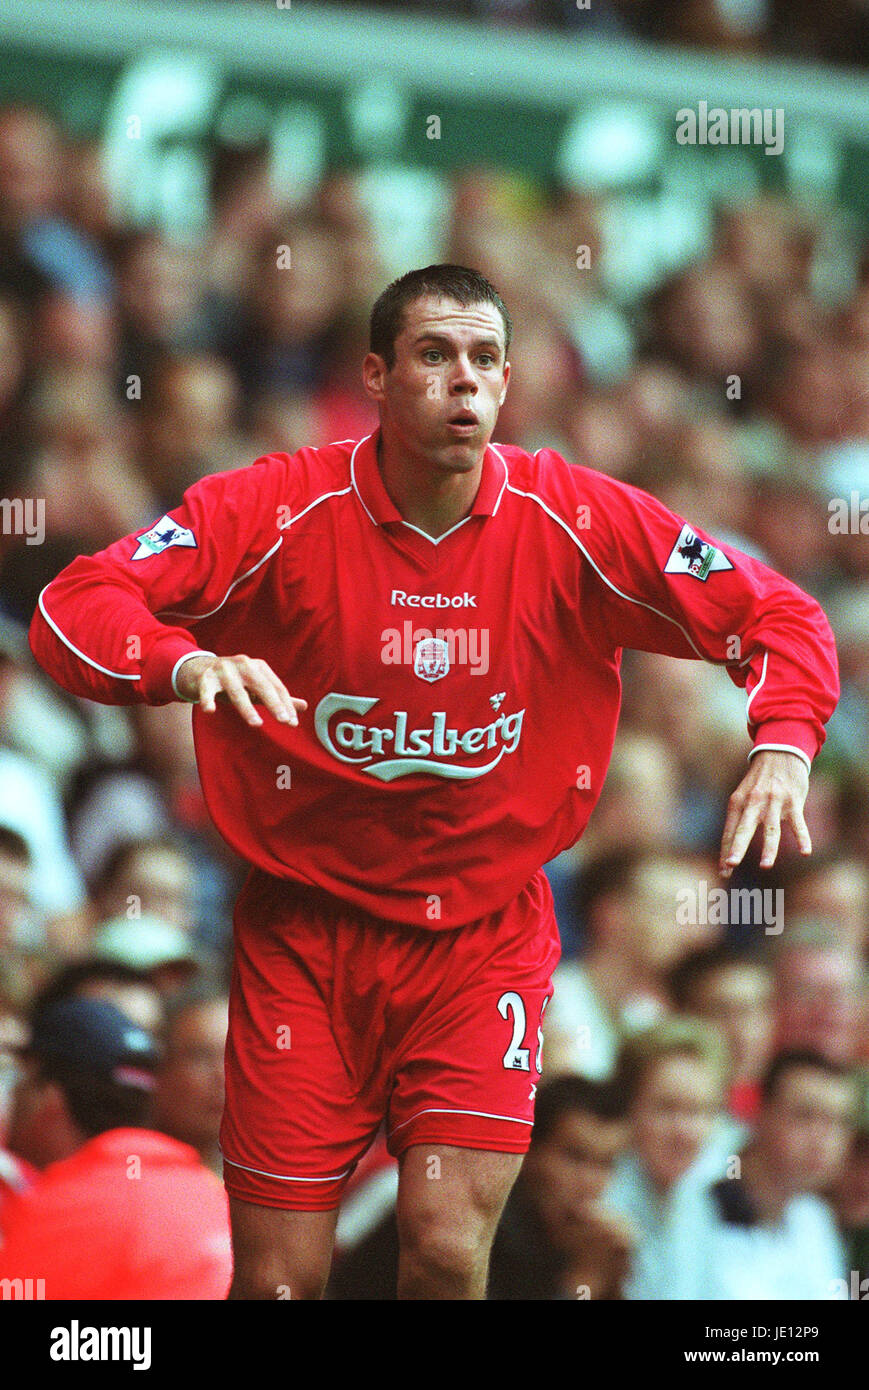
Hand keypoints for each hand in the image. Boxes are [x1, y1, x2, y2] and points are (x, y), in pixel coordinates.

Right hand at [175, 653, 306, 728]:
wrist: (200, 669)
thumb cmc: (234, 681)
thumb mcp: (257, 687)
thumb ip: (279, 697)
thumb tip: (305, 707)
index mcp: (258, 667)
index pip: (276, 687)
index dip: (285, 704)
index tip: (292, 722)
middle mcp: (243, 665)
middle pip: (261, 686)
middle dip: (274, 704)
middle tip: (284, 720)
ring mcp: (224, 670)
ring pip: (237, 691)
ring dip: (247, 708)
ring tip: (256, 724)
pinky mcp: (205, 678)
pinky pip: (207, 691)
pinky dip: (207, 700)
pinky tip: (210, 711)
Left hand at [719, 750, 809, 878]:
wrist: (781, 752)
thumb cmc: (760, 781)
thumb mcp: (743, 794)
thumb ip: (738, 819)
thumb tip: (728, 847)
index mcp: (738, 802)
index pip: (730, 831)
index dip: (726, 851)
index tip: (723, 871)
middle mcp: (754, 803)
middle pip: (744, 829)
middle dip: (737, 847)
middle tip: (730, 864)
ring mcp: (774, 802)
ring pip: (771, 829)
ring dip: (769, 848)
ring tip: (765, 866)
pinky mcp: (793, 802)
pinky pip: (798, 823)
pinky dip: (803, 838)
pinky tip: (805, 852)